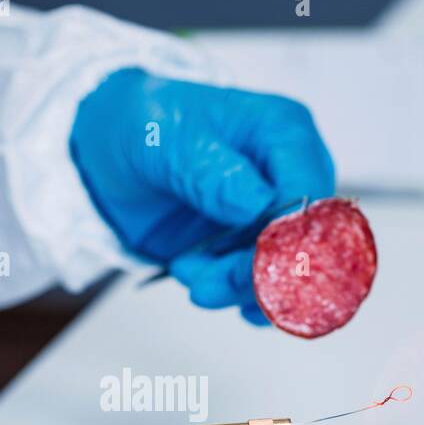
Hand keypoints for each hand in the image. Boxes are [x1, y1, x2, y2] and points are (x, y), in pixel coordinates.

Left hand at [71, 67, 335, 323]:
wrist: (113, 153)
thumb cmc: (144, 128)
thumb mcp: (165, 141)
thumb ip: (210, 171)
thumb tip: (258, 204)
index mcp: (284, 131)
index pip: (310, 195)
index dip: (286, 239)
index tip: (246, 267)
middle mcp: (291, 174)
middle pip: (303, 243)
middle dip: (255, 275)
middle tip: (204, 287)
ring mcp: (275, 215)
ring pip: (284, 273)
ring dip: (235, 287)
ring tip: (185, 269)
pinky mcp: (254, 246)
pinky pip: (266, 286)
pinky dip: (235, 296)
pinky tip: (204, 286)